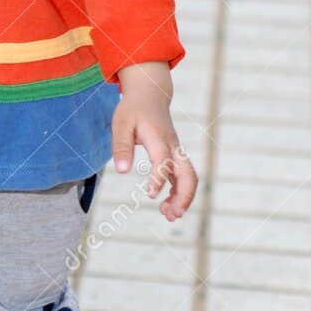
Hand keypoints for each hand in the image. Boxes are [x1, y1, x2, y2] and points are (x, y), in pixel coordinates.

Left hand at [112, 62, 197, 220]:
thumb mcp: (121, 124)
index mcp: (158, 137)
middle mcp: (173, 146)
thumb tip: (123, 170)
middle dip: (184, 195)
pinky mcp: (175, 155)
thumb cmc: (133, 110)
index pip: (163, 160)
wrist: (150, 95)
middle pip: (188, 172)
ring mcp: (176, 151)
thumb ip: (121, 147)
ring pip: (189, 176)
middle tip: (172, 214)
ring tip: (169, 216)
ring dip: (183, 197)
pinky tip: (166, 206)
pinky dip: (179, 192)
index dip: (159, 178)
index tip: (150, 195)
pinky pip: (183, 176)